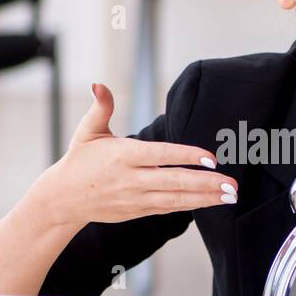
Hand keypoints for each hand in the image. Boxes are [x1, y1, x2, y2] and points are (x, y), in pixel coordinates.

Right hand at [18, 82, 236, 229]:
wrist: (63, 199)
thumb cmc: (80, 160)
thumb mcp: (87, 131)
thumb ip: (101, 107)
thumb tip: (100, 84)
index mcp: (122, 155)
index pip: (160, 155)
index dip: (186, 156)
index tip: (211, 157)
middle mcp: (131, 179)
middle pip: (173, 182)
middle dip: (205, 183)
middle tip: (232, 184)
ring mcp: (135, 198)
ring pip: (175, 199)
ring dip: (205, 198)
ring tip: (230, 196)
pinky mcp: (137, 211)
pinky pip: (169, 209)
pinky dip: (191, 205)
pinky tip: (211, 202)